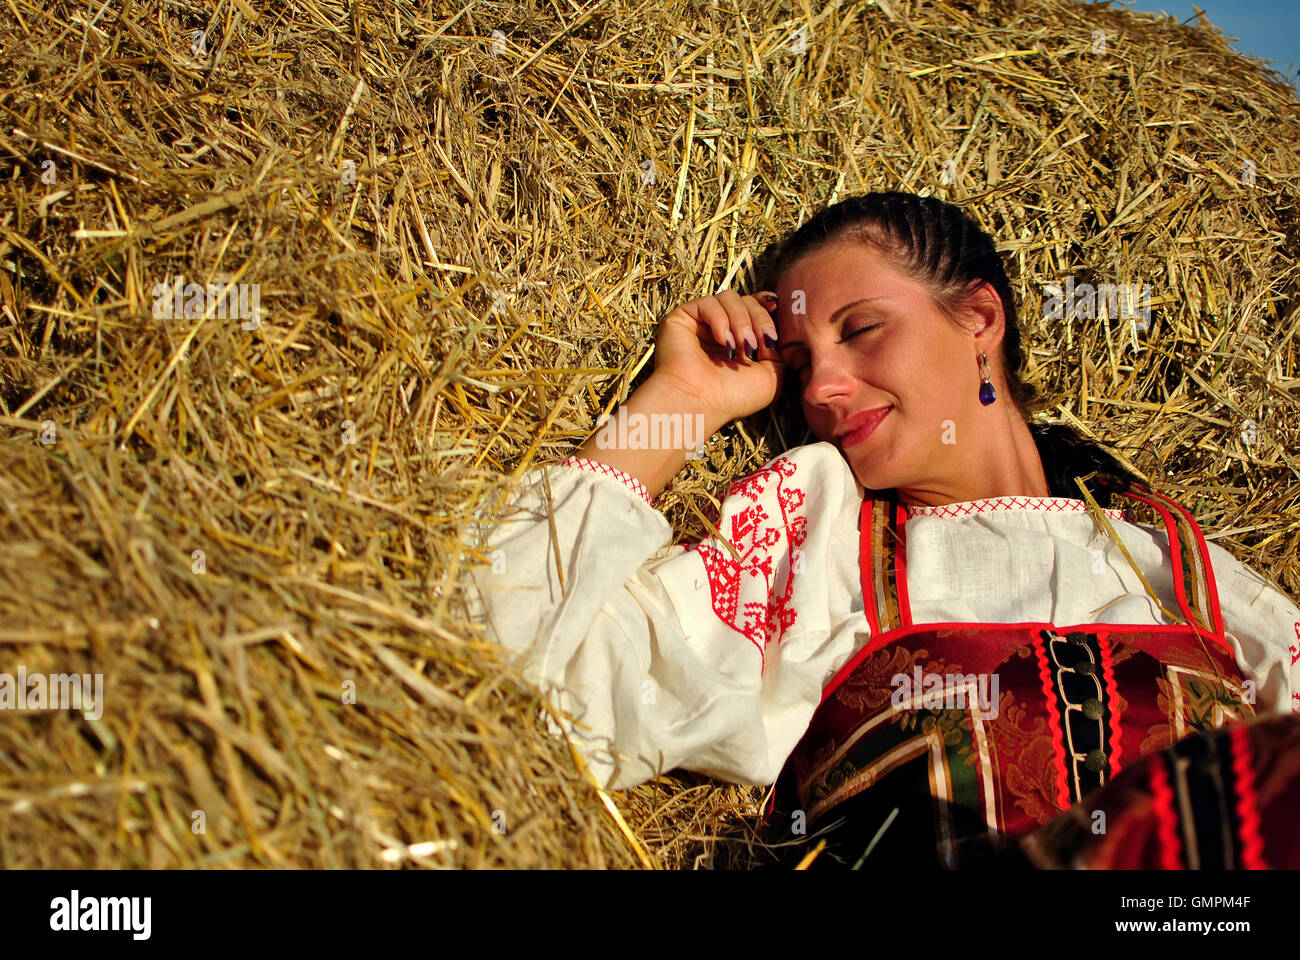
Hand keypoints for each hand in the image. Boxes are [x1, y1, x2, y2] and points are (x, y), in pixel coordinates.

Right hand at [649, 289, 783, 427]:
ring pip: (729, 297)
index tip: (775, 315)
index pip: (755, 308)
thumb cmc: (733, 398)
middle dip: (758, 319)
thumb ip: (779, 350)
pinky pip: (708, 303)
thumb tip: (772, 331)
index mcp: (738, 342)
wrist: (700, 404)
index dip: (766, 308)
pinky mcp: (682, 318)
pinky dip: (720, 319)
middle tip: (755, 345)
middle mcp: (719, 331)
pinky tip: (722, 341)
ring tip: (739, 345)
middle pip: (746, 300)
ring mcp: (700, 324)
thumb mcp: (772, 376)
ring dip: (741, 320)